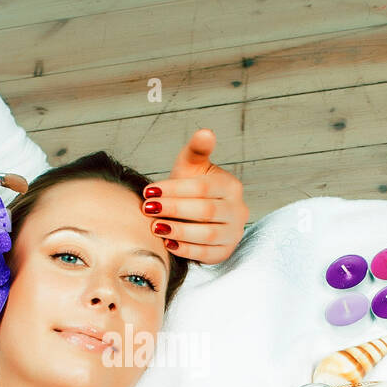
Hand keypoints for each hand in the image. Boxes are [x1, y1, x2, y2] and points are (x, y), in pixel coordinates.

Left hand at [144, 128, 248, 264]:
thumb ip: (197, 150)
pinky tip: (167, 243)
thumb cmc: (191, 186)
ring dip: (179, 231)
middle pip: (206, 211)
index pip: (203, 188)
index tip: (149, 190)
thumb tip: (205, 132)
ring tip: (155, 227)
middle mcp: (238, 210)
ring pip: (208, 235)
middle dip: (174, 210)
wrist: (196, 213)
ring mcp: (234, 233)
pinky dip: (186, 249)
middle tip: (148, 209)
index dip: (175, 189)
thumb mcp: (192, 166)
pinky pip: (206, 254)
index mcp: (231, 186)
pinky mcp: (225, 252)